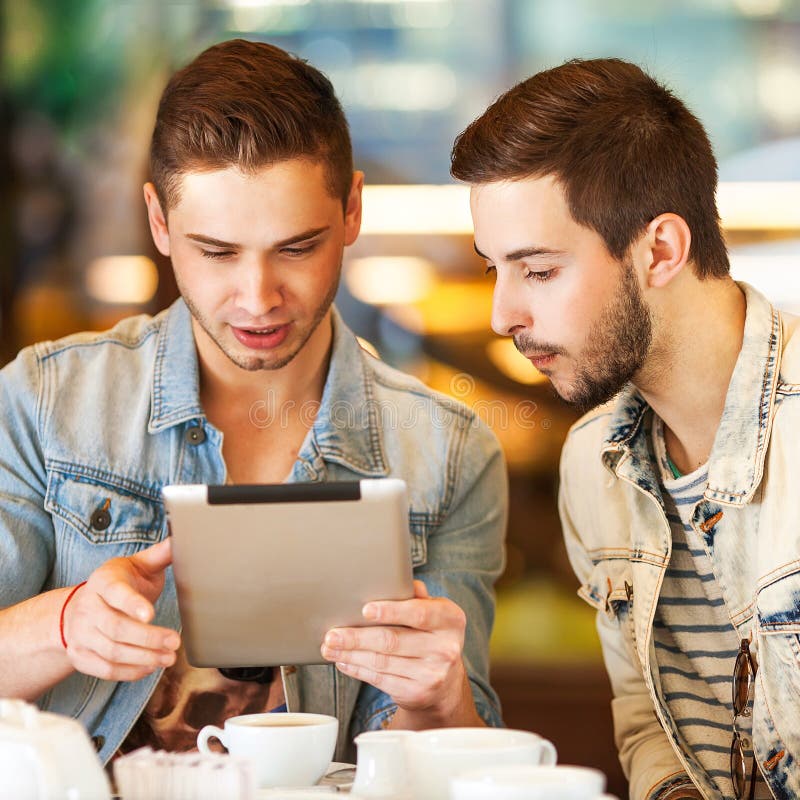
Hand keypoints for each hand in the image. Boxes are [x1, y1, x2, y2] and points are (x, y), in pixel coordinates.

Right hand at [61, 539, 179, 681]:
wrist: (81, 606)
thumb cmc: (119, 582)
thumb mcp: (137, 564)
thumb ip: (160, 554)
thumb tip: (182, 538)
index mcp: (103, 581)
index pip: (116, 593)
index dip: (132, 604)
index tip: (151, 614)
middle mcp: (87, 608)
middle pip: (116, 628)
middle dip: (148, 638)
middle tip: (175, 642)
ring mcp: (80, 634)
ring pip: (111, 652)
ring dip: (143, 658)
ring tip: (169, 657)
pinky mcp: (80, 655)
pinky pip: (105, 669)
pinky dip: (129, 672)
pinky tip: (151, 667)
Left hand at [321, 580, 473, 721]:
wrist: (446, 683)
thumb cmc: (431, 638)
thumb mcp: (433, 614)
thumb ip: (417, 598)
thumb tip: (398, 582)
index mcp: (451, 620)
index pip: (419, 613)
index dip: (391, 611)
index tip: (365, 610)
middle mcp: (446, 648)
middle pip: (393, 640)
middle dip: (357, 637)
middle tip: (333, 633)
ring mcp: (432, 674)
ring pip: (382, 661)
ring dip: (351, 654)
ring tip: (330, 647)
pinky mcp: (417, 693)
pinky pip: (380, 679)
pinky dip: (358, 669)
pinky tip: (344, 661)